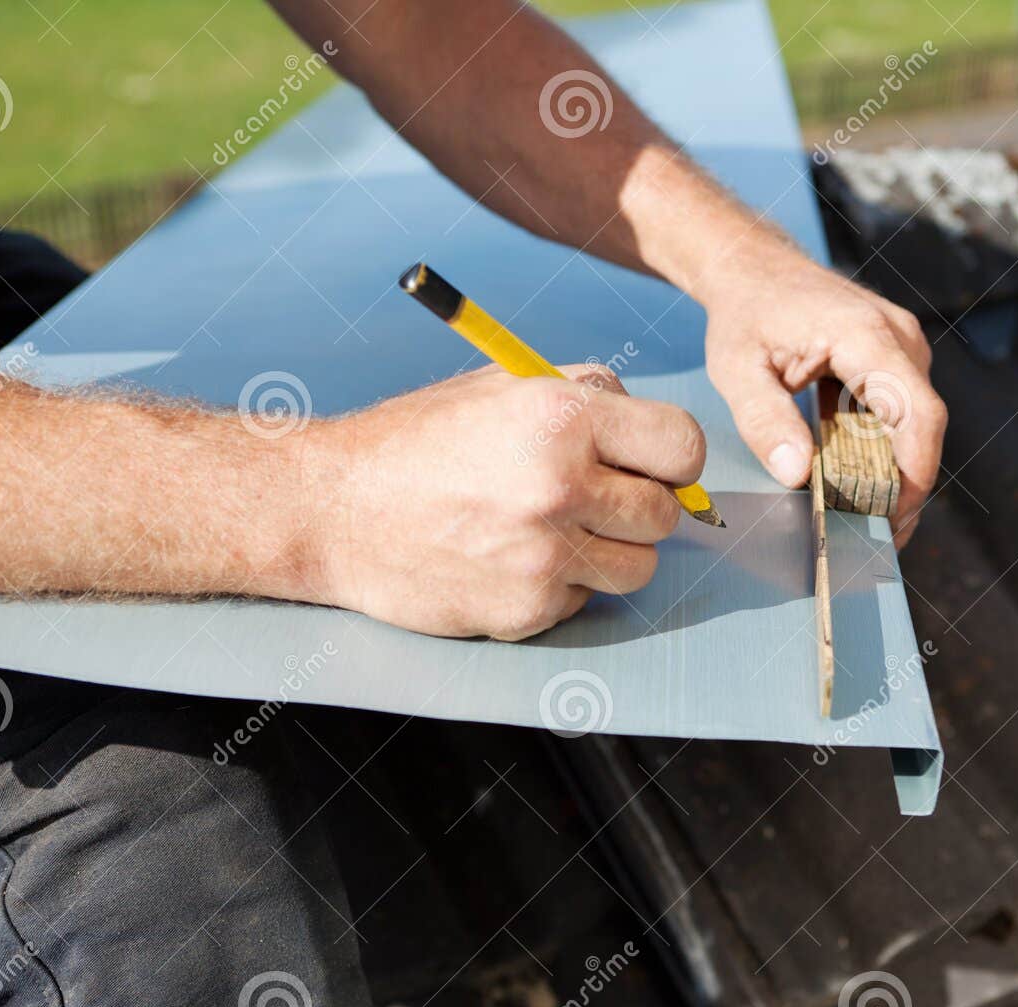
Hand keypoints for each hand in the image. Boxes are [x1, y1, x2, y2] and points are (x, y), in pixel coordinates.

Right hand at [304, 364, 704, 639]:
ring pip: (639, 568)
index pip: (684, 448)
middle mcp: (560, 485)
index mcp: (562, 415)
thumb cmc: (422, 441)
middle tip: (590, 497)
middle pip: (665, 514)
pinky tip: (511, 559)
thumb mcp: (506, 386)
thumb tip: (674, 449)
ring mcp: (545, 555)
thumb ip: (593, 401)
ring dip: (610, 552)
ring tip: (553, 528)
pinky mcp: (527, 608)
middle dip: (638, 506)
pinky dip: (563, 585)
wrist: (333, 509)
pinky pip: (586, 601)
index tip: (654, 465)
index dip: (675, 459)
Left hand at [699, 243, 945, 546]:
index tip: (892, 520)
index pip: (916, 413)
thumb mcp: (736, 369)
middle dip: (905, 486)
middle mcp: (898, 337)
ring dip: (895, 471)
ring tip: (862, 516)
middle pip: (923, 426)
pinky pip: (904, 413)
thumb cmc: (744, 315)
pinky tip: (858, 484)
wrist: (753, 268)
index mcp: (865, 335)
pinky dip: (885, 450)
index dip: (915, 473)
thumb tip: (797, 474)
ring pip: (917, 423)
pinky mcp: (896, 358)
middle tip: (872, 536)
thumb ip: (763, 421)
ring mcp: (903, 346)